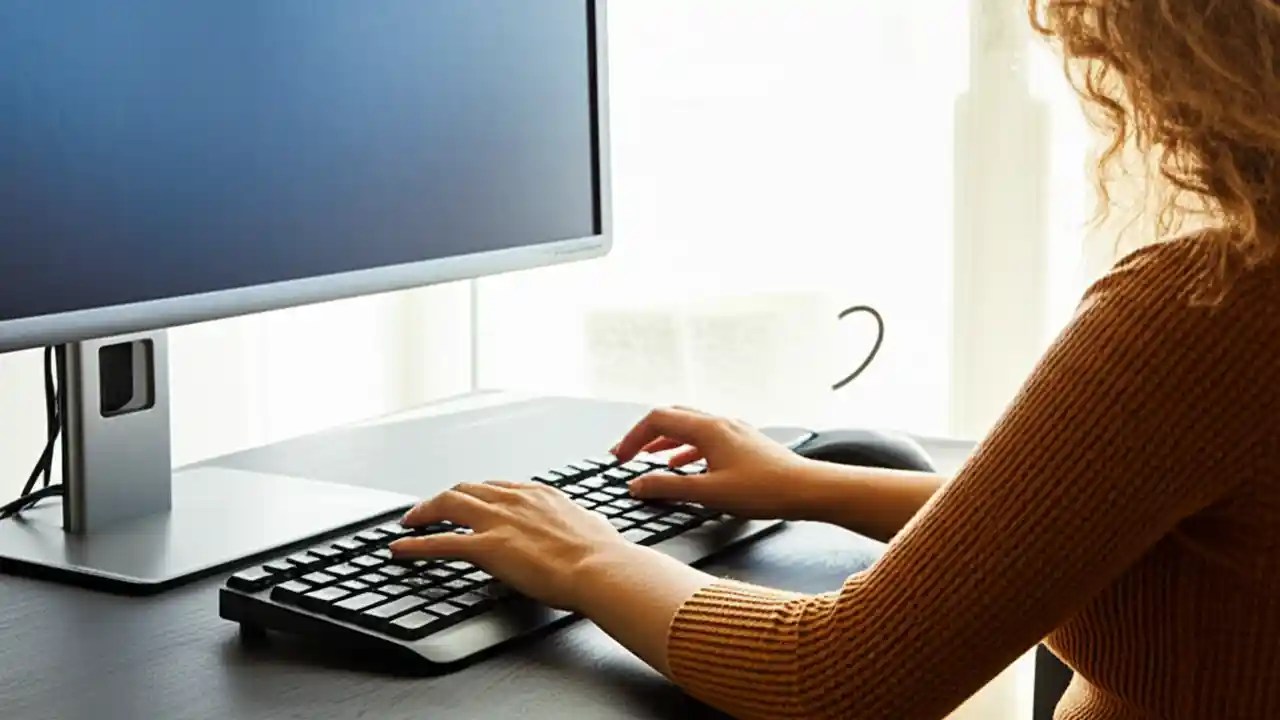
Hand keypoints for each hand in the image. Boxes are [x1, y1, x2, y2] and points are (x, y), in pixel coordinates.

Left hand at [390, 481, 627, 611]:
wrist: (599, 568)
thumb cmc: (602, 553)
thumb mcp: (590, 525)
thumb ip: (576, 523)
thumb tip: (584, 528)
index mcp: (539, 494)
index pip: (497, 486)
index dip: (477, 493)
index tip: (469, 499)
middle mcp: (514, 500)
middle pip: (466, 488)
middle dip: (444, 497)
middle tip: (430, 508)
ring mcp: (497, 521)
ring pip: (448, 504)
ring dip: (424, 511)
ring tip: (409, 522)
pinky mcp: (485, 547)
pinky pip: (439, 542)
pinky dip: (414, 544)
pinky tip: (400, 549)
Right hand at [613, 407, 817, 519]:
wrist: (808, 489)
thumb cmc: (765, 490)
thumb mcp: (709, 493)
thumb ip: (668, 487)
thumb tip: (637, 484)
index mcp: (708, 429)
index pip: (657, 419)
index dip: (633, 437)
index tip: (620, 458)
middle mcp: (719, 422)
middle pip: (671, 416)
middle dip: (646, 434)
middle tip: (628, 454)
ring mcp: (733, 430)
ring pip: (689, 427)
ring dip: (665, 441)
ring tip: (650, 460)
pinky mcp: (744, 443)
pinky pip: (706, 438)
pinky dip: (687, 449)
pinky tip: (685, 467)